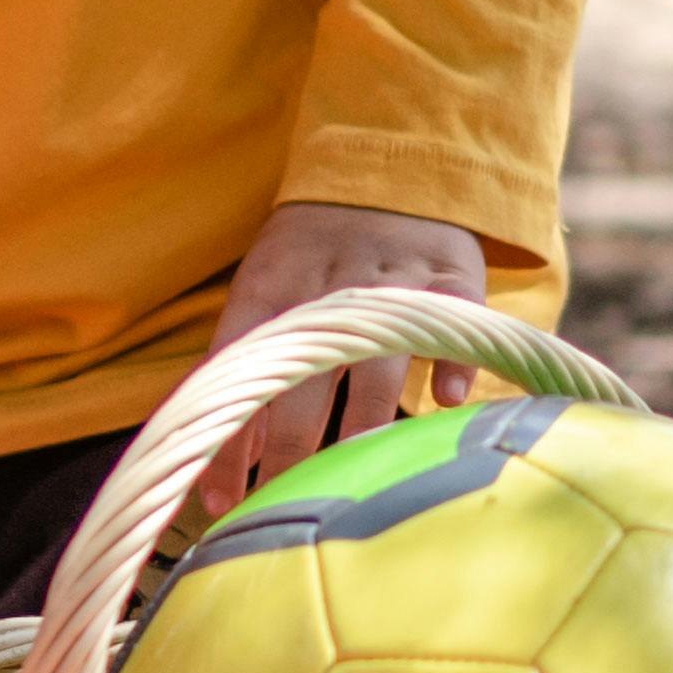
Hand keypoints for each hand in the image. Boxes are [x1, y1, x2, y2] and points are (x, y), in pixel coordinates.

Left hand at [207, 203, 497, 500]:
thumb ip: (244, 372)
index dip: (227, 439)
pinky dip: (449, 358)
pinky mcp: (447, 273)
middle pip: (302, 374)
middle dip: (288, 447)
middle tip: (284, 504)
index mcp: (266, 290)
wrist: (379, 168)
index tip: (220, 502)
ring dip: (363, 417)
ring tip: (355, 471)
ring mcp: (389, 279)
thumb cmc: (306, 254)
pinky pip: (451, 317)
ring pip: (374, 355)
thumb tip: (227, 469)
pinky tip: (443, 400)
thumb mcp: (261, 292)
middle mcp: (324, 286)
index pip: (235, 372)